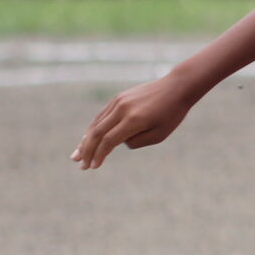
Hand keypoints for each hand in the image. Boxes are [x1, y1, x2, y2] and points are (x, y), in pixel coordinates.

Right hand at [73, 72, 199, 168]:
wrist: (176, 87)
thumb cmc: (172, 114)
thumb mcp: (160, 134)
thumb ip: (137, 142)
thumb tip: (116, 143)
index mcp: (134, 120)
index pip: (109, 141)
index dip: (99, 155)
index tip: (93, 167)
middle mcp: (122, 109)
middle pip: (97, 133)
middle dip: (86, 150)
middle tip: (80, 165)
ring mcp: (118, 102)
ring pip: (96, 123)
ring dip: (85, 140)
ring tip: (77, 154)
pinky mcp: (118, 98)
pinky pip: (102, 115)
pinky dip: (93, 128)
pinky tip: (88, 138)